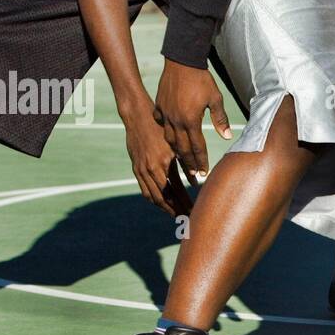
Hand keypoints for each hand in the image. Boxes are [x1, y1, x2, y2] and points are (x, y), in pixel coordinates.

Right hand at [120, 97, 194, 217]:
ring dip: (165, 207)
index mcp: (162, 164)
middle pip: (163, 199)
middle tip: (187, 217)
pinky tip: (162, 202)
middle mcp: (150, 170)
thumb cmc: (161, 129)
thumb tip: (197, 181)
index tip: (194, 210)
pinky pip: (144, 189)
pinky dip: (154, 198)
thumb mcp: (176, 144)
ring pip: (152, 196)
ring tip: (176, 213)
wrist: (138, 117)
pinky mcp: (136, 169)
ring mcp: (141, 171)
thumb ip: (186, 163)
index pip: (175, 192)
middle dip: (176, 210)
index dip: (184, 203)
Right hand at [154, 58, 230, 182]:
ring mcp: (165, 114)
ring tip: (182, 161)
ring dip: (177, 151)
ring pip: (169, 139)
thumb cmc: (201, 79)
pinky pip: (161, 124)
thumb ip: (221, 119)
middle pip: (182, 148)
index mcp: (191, 120)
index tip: (203, 173)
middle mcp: (176, 120)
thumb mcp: (215, 98)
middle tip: (194, 175)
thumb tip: (227, 136)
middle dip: (189, 163)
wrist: (182, 61)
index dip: (201, 161)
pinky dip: (165, 132)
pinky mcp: (159, 106)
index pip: (197, 147)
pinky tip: (169, 137)